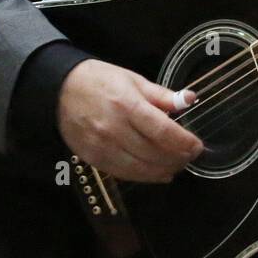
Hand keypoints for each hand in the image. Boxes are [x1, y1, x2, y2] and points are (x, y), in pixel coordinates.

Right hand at [57, 58, 203, 182]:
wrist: (59, 90)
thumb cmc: (101, 81)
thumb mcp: (134, 80)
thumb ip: (162, 95)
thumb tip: (190, 99)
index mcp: (127, 105)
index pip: (163, 131)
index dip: (184, 143)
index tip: (198, 146)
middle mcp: (114, 129)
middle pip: (154, 153)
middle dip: (178, 158)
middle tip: (190, 157)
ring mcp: (102, 146)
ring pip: (141, 168)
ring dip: (164, 170)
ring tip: (177, 166)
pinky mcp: (93, 159)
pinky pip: (124, 173)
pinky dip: (145, 176)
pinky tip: (159, 174)